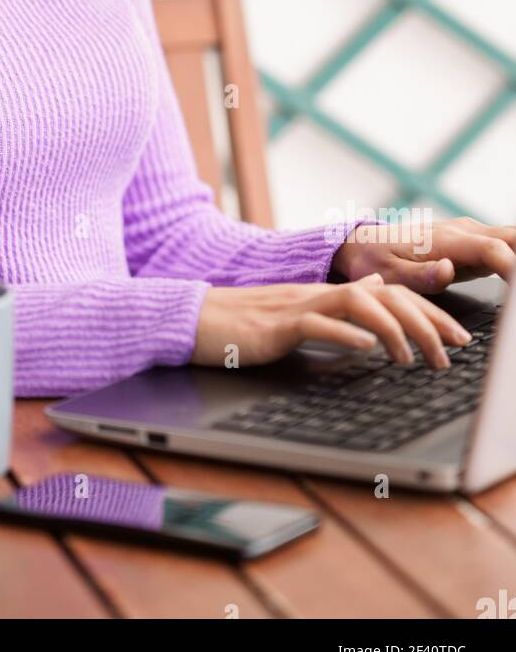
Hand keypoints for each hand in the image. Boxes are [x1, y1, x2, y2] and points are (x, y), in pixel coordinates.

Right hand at [190, 275, 472, 370]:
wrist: (195, 319)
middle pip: (384, 296)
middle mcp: (318, 293)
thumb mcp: (298, 315)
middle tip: (452, 351)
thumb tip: (374, 301)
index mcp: (326, 293)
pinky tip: (367, 348)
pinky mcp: (277, 324)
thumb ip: (336, 307)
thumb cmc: (243, 323)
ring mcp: (297, 306)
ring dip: (393, 330)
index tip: (457, 337)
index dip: (427, 313)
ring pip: (358, 303)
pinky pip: (317, 323)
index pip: (389, 296)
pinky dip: (345, 334)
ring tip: (413, 358)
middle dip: (425, 322)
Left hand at [330, 215, 514, 291]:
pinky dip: (512, 259)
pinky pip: (502, 246)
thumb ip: (420, 275)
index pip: (492, 248)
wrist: (363, 245)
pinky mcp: (470, 243)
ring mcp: (468, 234)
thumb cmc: (374, 261)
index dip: (512, 267)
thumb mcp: (389, 275)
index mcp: (444, 240)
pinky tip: (514, 280)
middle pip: (509, 237)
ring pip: (509, 238)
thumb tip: (447, 269)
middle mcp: (461, 232)